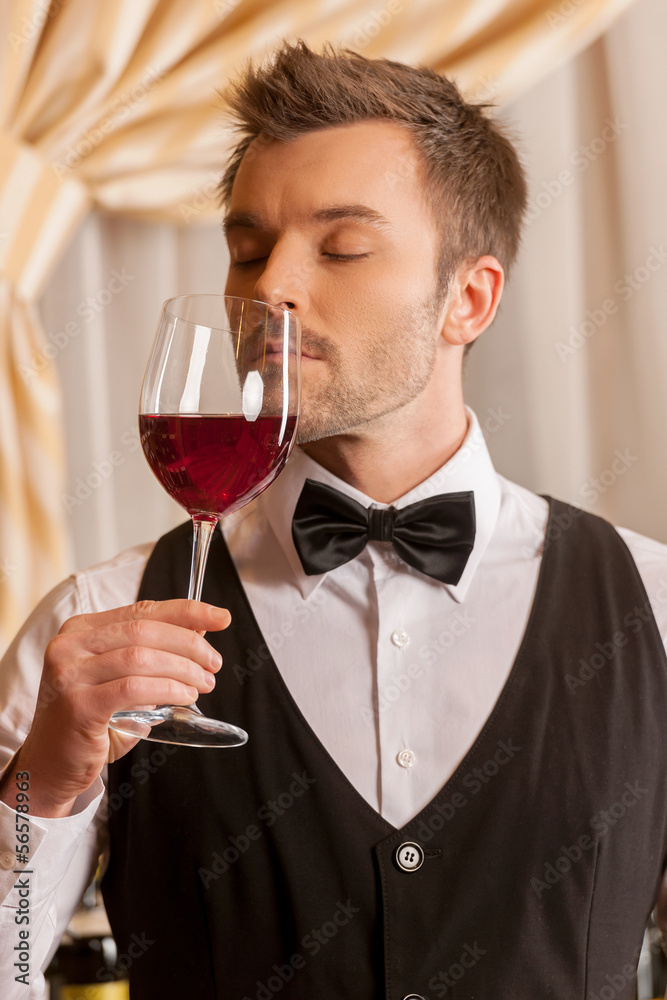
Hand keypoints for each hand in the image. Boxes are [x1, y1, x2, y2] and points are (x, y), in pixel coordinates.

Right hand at [3, 600, 229, 817]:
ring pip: (141, 657)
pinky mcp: (77, 705)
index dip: (186, 611)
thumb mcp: (122, 678)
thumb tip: (201, 630)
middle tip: (213, 663)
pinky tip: (184, 697)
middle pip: (144, 629)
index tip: (220, 617)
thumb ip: (153, 653)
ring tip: (202, 684)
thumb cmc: (91, 719)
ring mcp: (70, 674)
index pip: (142, 610)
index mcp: (81, 630)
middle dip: (190, 644)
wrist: (51, 765)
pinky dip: (167, 690)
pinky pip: (133, 688)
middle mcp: (70, 645)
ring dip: (183, 669)